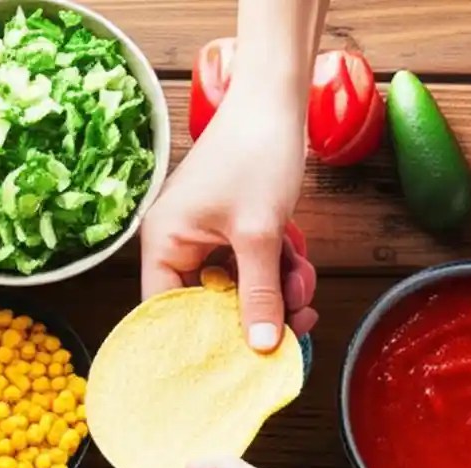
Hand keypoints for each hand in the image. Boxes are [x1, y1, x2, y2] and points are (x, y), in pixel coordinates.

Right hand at [140, 85, 318, 351]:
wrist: (280, 100)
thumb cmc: (256, 153)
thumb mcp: (260, 233)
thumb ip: (261, 293)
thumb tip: (262, 348)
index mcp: (165, 242)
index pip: (165, 311)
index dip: (197, 341)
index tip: (233, 365)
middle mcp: (180, 243)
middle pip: (211, 305)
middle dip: (257, 313)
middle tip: (296, 324)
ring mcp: (209, 237)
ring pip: (241, 288)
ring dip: (278, 291)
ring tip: (305, 283)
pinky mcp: (236, 229)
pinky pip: (255, 267)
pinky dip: (281, 270)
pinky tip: (301, 261)